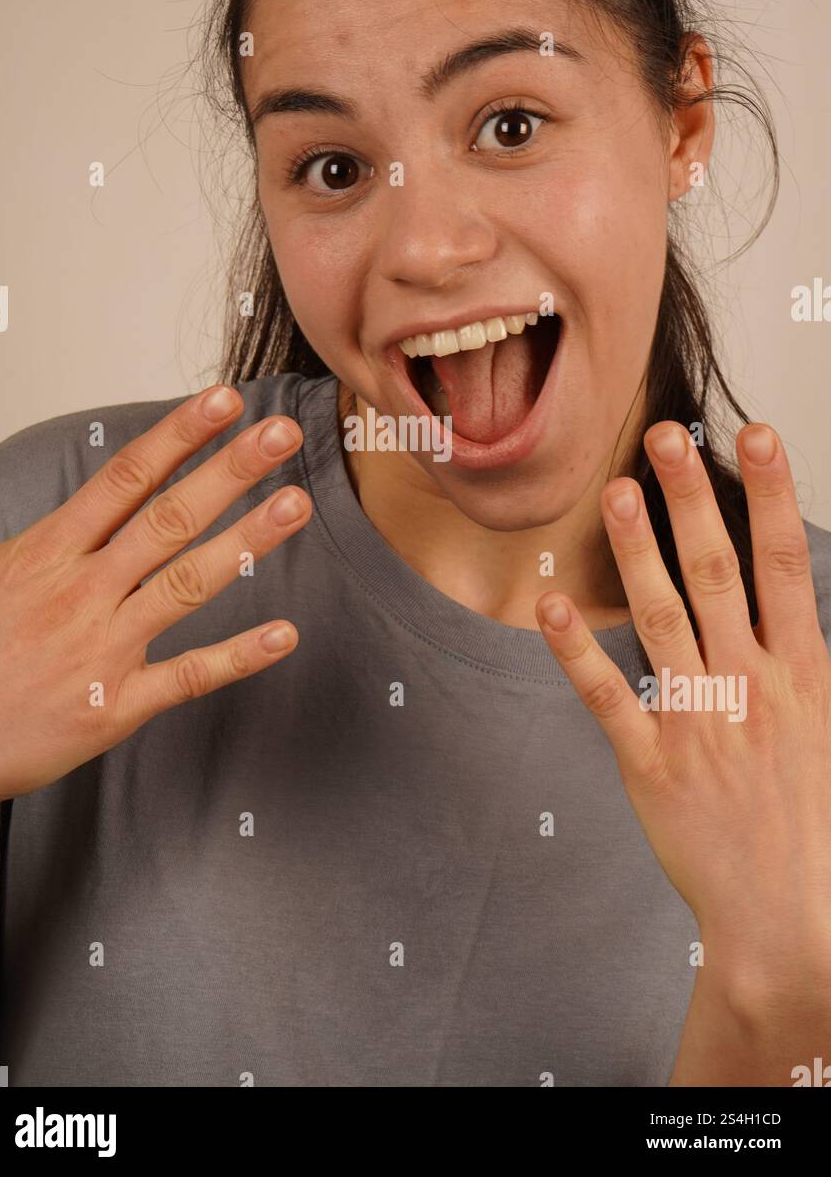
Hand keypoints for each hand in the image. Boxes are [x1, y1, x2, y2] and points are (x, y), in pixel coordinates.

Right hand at [0, 385, 311, 828]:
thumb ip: (27, 538)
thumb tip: (60, 508)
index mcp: (46, 552)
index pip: (125, 478)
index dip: (178, 435)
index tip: (223, 401)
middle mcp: (80, 591)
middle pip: (167, 518)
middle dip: (228, 471)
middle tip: (280, 435)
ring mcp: (102, 648)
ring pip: (186, 584)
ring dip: (246, 541)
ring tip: (295, 505)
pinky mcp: (115, 705)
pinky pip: (187, 675)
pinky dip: (237, 656)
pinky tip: (282, 635)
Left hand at [535, 420, 830, 1001]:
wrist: (791, 920)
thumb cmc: (813, 824)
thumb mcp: (827, 729)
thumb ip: (799, 657)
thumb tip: (789, 597)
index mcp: (805, 673)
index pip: (788, 565)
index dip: (771, 494)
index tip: (755, 433)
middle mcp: (753, 685)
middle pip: (719, 572)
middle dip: (692, 499)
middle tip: (665, 435)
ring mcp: (701, 720)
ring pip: (662, 617)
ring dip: (637, 550)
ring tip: (614, 491)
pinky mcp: (652, 762)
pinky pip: (609, 694)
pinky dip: (576, 649)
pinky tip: (551, 603)